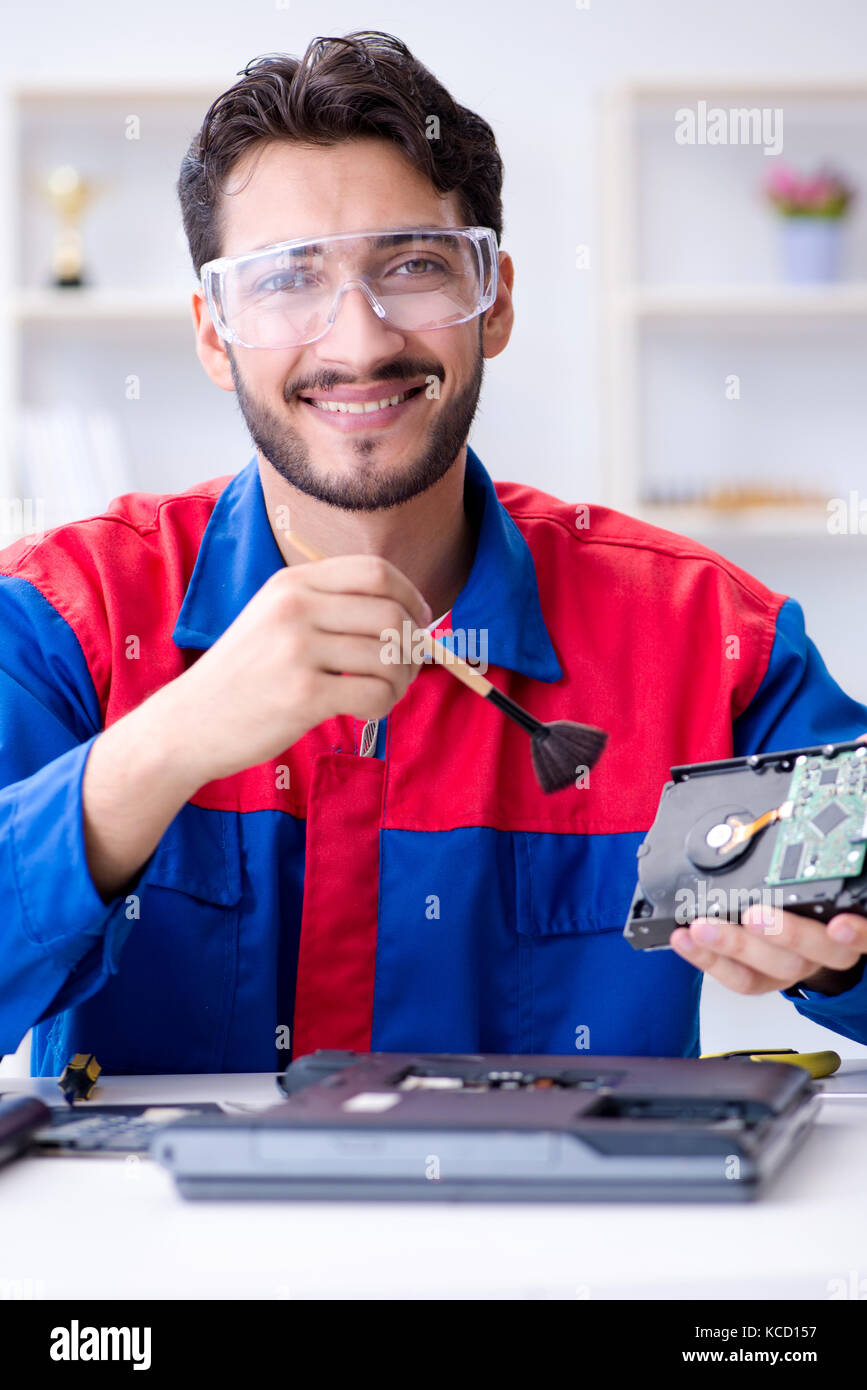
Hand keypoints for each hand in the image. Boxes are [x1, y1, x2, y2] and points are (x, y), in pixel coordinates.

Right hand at [162, 553, 431, 785]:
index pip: (375, 571)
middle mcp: (295, 608)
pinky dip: (384, 707)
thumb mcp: (275, 619)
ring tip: (384, 693)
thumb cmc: (243, 675)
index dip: (410, 596)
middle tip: (404, 669)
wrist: (188, 723)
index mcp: (292, 582)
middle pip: (391, 614)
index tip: (418, 622)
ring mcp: (297, 650)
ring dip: (401, 681)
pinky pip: (375, 695)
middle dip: (412, 646)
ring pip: (389, 657)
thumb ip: (330, 607)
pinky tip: (367, 712)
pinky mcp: (303, 695)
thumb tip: (408, 616)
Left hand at [669, 730, 866, 996]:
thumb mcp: (846, 829)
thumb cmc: (831, 870)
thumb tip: (862, 743)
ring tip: (703, 925)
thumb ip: (858, 790)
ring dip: (736, 947)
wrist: (828, 916)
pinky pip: (741, 979)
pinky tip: (686, 939)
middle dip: (784, 933)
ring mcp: (799, 961)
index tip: (841, 922)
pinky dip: (710, 963)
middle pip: (819, 951)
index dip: (860, 931)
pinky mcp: (766, 973)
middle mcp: (834, 943)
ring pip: (774, 966)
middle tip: (756, 915)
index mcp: (859, 909)